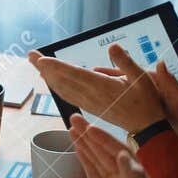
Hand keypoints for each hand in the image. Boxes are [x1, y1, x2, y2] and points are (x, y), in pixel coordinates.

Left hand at [29, 45, 177, 140]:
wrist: (148, 129)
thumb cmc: (148, 101)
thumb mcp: (142, 78)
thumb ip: (126, 62)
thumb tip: (113, 47)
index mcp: (103, 87)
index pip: (74, 74)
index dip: (55, 67)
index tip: (40, 59)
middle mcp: (92, 96)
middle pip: (63, 80)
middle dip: (45, 68)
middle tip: (30, 54)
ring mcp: (90, 103)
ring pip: (64, 89)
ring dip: (48, 76)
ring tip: (36, 64)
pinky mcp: (91, 107)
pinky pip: (70, 95)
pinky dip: (58, 86)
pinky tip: (52, 81)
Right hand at [69, 115, 156, 177]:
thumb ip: (134, 177)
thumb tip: (123, 154)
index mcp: (137, 175)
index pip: (117, 150)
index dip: (103, 138)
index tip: (88, 127)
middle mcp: (125, 176)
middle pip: (105, 149)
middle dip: (90, 134)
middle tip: (74, 117)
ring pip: (96, 158)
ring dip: (84, 142)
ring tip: (71, 126)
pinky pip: (91, 171)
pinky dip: (83, 157)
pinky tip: (76, 146)